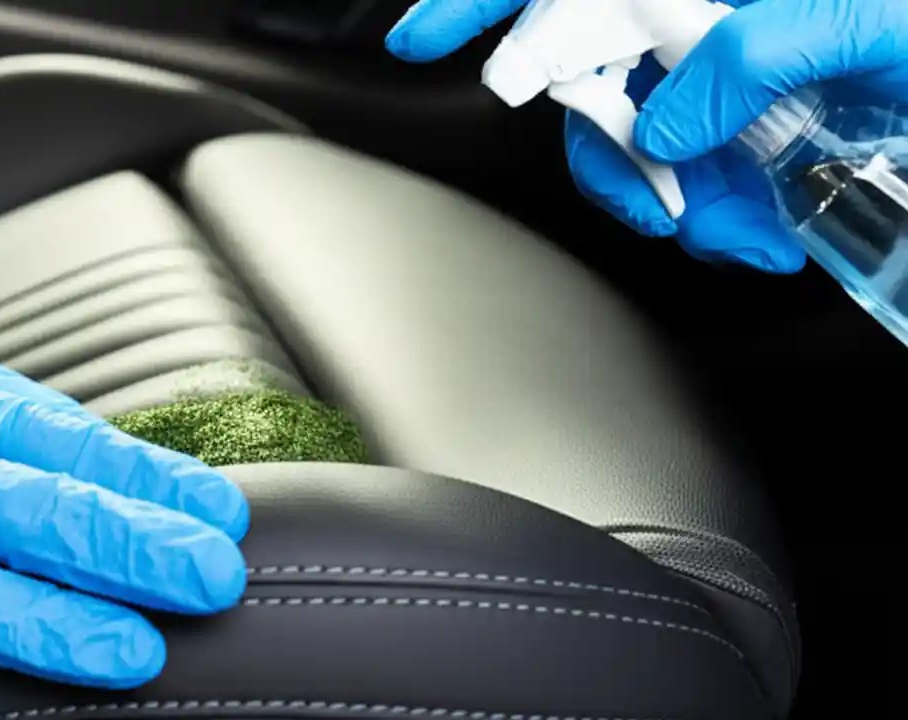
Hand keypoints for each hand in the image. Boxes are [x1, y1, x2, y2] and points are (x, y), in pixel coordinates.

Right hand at [387, 0, 907, 272]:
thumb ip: (763, 51)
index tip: (423, 42)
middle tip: (656, 200)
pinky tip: (761, 236)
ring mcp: (720, 83)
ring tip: (740, 232)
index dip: (484, 5)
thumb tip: (670, 122)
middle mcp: (704, 23)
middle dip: (608, 155)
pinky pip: (692, 185)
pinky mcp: (748, 137)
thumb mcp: (870, 21)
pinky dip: (716, 227)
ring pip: (636, 148)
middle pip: (589, 78)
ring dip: (674, 206)